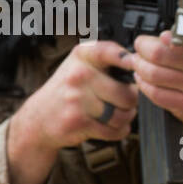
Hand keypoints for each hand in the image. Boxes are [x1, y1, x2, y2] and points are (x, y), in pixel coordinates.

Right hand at [7, 40, 138, 183]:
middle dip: (131, 102)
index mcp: (82, 56)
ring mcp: (77, 99)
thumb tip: (143, 66)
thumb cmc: (68, 90)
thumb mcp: (81, 65)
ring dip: (125, 119)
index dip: (128, 59)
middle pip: (128, 94)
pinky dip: (118, 132)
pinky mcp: (78, 122)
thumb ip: (109, 60)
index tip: (136, 64)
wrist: (39, 117)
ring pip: (123, 114)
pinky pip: (115, 131)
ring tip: (114, 114)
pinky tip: (108, 126)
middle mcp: (79, 75)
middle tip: (123, 102)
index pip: (109, 51)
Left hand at [125, 31, 182, 172]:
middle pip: (159, 55)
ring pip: (154, 75)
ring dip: (139, 68)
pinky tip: (143, 80)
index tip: (149, 40)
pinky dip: (144, 85)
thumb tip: (163, 36)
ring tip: (139, 64)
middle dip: (142, 51)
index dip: (157, 39)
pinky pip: (156, 94)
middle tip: (139, 50)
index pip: (176, 40)